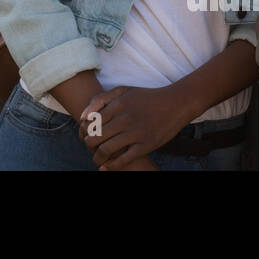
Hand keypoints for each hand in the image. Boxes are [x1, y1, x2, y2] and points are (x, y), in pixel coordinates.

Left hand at [77, 85, 192, 169]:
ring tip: (97, 159)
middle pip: (96, 137)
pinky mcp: (146, 145)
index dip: (84, 131)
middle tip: (89, 148)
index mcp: (117, 104)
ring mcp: (136, 133)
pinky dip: (112, 166)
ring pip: (107, 150)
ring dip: (97, 158)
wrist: (175, 103)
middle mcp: (125, 118)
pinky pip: (124, 160)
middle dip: (88, 146)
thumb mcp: (123, 90)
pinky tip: (106, 168)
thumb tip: (82, 117)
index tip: (85, 136)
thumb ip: (100, 99)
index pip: (91, 122)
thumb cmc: (146, 97)